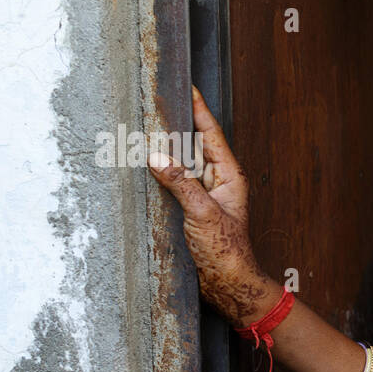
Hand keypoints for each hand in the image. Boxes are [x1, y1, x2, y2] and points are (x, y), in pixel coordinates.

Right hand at [147, 85, 276, 326]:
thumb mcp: (203, 214)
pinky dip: (160, 173)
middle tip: (156, 103)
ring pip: (181, 164)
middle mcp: (217, 182)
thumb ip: (181, 184)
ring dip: (165, 149)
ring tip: (143, 126)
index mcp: (229, 176)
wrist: (228, 284)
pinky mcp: (189, 210)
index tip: (187, 87)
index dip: (198, 110)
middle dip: (176, 125)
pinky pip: (173, 184)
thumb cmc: (226, 252)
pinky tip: (144, 164)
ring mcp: (203, 195)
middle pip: (194, 145)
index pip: (211, 134)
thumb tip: (157, 157)